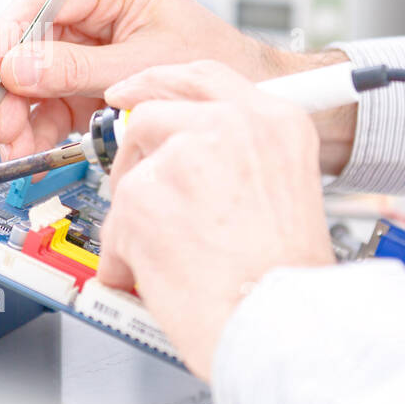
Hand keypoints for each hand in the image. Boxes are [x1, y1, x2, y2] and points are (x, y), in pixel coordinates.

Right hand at [0, 0, 275, 161]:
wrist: (248, 92)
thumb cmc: (214, 62)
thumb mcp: (141, 66)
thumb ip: (76, 70)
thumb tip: (17, 70)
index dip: (7, 35)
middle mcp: (96, 1)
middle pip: (30, 36)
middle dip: (11, 84)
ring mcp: (89, 37)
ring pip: (33, 70)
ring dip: (20, 109)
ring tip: (15, 142)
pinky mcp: (88, 70)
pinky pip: (50, 94)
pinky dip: (39, 122)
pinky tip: (33, 143)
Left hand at [96, 63, 334, 379]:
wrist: (282, 326)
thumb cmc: (287, 277)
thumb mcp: (284, 190)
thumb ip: (237, 159)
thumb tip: (188, 155)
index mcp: (273, 123)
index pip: (204, 76)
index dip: (161, 84)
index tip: (137, 92)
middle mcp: (231, 127)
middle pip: (151, 111)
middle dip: (133, 150)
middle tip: (131, 178)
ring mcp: (183, 156)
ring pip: (130, 174)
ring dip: (135, 216)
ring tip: (167, 254)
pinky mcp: (145, 196)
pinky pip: (117, 222)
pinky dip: (126, 256)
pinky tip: (156, 278)